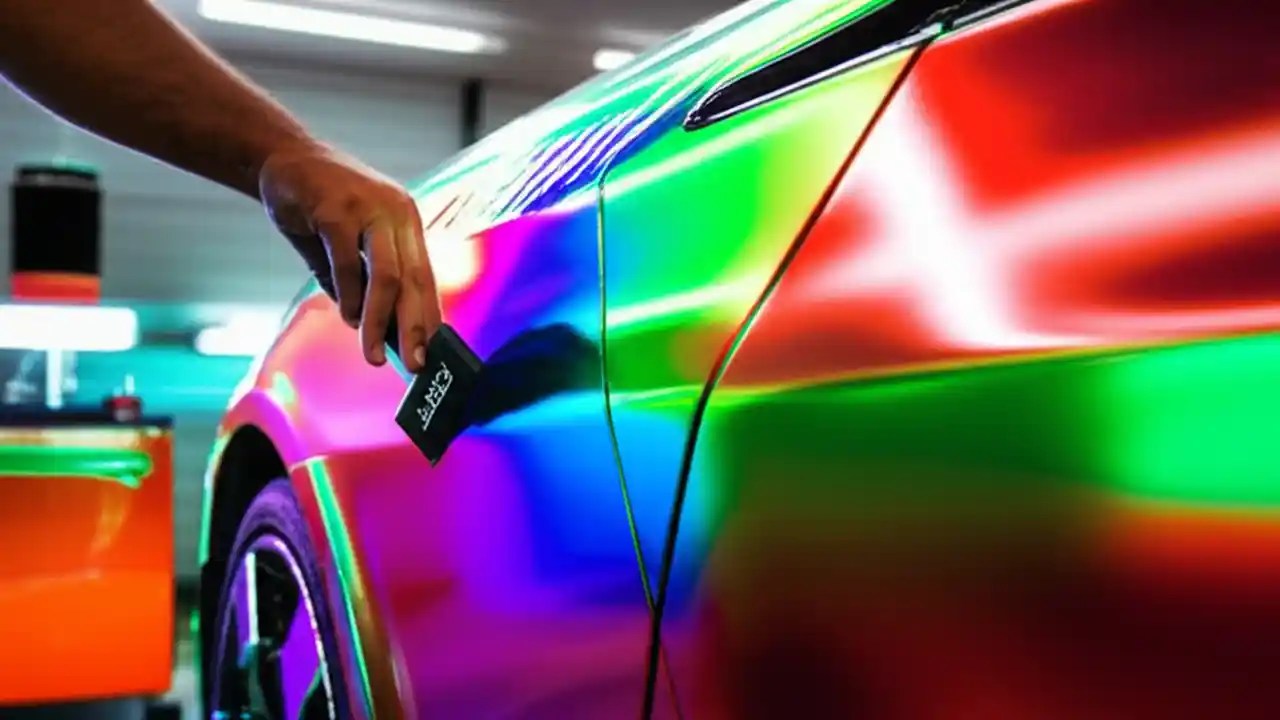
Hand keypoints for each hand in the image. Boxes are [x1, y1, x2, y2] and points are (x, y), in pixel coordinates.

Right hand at [258, 141, 440, 371]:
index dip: (429, 317)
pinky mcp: (337, 209)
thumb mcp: (350, 243)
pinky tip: (347, 317)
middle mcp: (397, 213)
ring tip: (372, 353)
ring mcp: (370, 209)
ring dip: (380, 321)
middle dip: (415, 328)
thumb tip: (376, 331)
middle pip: (414, 280)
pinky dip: (349, 296)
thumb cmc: (319, 205)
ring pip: (387, 276)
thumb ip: (363, 281)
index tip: (431, 354)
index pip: (426, 277)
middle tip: (415, 364)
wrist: (282, 156)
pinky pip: (348, 263)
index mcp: (406, 222)